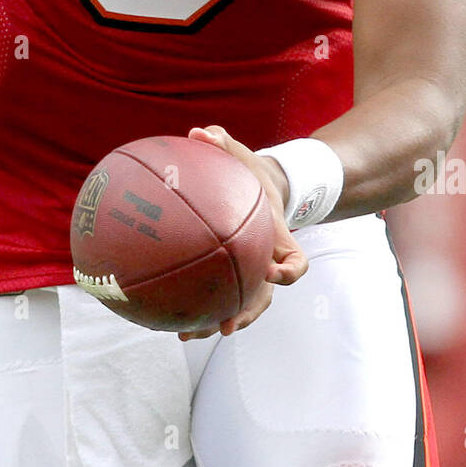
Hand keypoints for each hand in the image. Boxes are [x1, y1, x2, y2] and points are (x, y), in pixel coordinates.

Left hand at [178, 124, 307, 340]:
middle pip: (264, 297)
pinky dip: (197, 308)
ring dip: (216, 322)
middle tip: (225, 326)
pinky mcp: (232, 275)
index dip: (288, 272)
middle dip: (246, 314)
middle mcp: (268, 263)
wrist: (259, 189)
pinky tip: (169, 315)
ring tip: (187, 334)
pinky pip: (218, 296)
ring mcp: (251, 273)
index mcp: (278, 238)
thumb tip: (197, 132)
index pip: (296, 263)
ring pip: (240, 307)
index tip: (272, 272)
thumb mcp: (243, 156)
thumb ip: (223, 143)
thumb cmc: (252, 174)